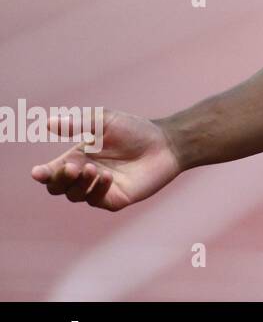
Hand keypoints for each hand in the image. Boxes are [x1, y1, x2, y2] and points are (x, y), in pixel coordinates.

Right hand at [31, 109, 182, 210]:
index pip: (52, 171)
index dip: (43, 174)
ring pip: (74, 195)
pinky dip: (97, 189)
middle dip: (59, 179)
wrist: (165, 143)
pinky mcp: (115, 198)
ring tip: (92, 168)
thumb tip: (49, 122)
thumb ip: (78, 124)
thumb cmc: (134, 130)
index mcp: (77, 157)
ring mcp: (98, 189)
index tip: (38, 173)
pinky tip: (106, 176)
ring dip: (79, 183)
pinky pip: (97, 200)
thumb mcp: (105, 121)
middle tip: (72, 166)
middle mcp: (84, 175)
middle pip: (57, 187)